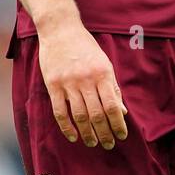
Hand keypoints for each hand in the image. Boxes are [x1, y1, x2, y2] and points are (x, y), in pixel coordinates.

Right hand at [37, 19, 127, 148]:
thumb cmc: (85, 47)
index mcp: (102, 74)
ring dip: (87, 133)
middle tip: (108, 144)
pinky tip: (73, 136)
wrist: (60, 29)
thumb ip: (113, 87)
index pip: (112, 105)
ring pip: (79, 115)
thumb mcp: (104, 63)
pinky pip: (60, 111)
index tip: (122, 136)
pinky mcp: (53, 84)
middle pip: (97, 114)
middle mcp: (86, 79)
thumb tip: (122, 111)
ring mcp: (68, 82)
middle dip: (104, 133)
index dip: (118, 124)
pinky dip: (67, 127)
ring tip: (93, 143)